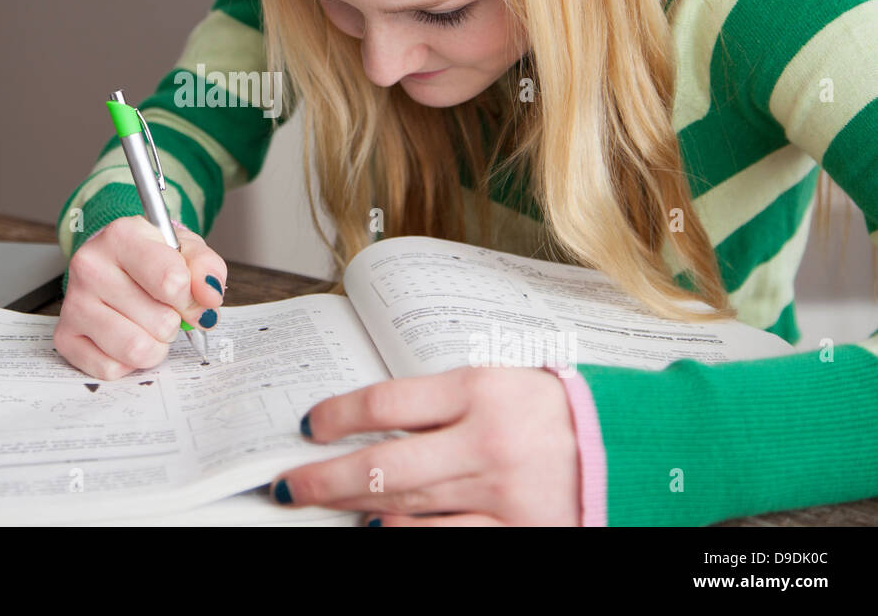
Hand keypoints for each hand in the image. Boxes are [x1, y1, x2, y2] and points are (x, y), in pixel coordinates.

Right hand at [54, 215, 225, 379]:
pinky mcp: (65, 337)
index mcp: (121, 236)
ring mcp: (74, 303)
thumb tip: (209, 297)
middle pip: (160, 321)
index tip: (188, 295)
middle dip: (173, 322)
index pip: (171, 281)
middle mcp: (89, 266)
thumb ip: (206, 268)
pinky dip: (128, 362)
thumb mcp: (186, 250)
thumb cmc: (152, 258)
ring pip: (136, 349)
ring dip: (155, 345)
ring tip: (148, 325)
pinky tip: (126, 336)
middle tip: (163, 308)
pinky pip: (111, 369)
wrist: (114, 263)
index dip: (191, 298)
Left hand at [270, 366, 579, 524]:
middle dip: (325, 478)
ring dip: (355, 509)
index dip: (337, 415)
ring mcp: (502, 493)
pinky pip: (445, 540)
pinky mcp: (519, 532)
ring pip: (406, 510)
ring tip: (322, 503)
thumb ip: (437, 401)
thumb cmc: (552, 409)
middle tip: (288, 485)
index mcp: (480, 390)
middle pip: (383, 465)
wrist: (633, 446)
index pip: (386, 403)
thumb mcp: (496, 381)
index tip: (311, 424)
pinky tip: (379, 529)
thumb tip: (367, 424)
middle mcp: (487, 442)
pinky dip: (405, 536)